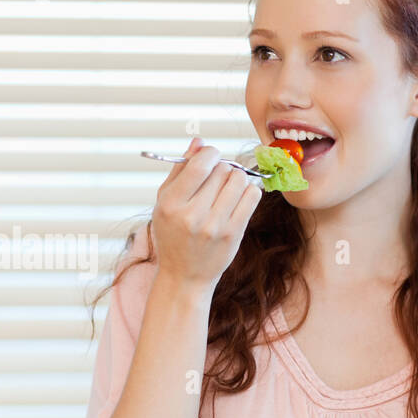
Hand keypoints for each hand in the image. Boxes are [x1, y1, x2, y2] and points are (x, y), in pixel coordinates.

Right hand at [150, 136, 261, 290]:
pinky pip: (252, 196)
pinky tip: (238, 198)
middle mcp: (192, 215)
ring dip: (236, 179)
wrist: (185, 276)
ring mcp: (214, 226)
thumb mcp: (165, 202)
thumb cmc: (173, 235)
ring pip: (239, 180)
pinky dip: (248, 191)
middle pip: (222, 170)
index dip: (210, 154)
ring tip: (226, 189)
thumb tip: (199, 142)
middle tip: (217, 179)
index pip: (200, 164)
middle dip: (222, 168)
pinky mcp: (233, 234)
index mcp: (171, 204)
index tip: (210, 158)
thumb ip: (180, 170)